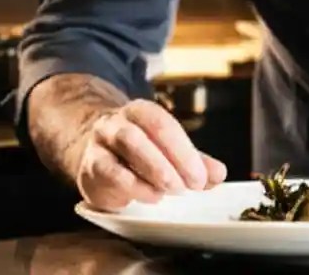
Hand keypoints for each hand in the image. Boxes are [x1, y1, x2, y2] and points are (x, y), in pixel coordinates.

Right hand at [72, 99, 226, 210]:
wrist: (96, 155)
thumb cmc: (139, 153)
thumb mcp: (170, 153)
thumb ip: (195, 162)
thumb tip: (218, 174)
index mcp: (141, 112)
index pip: (163, 124)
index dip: (184, 151)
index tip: (202, 176)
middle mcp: (117, 122)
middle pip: (141, 135)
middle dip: (170, 161)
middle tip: (192, 185)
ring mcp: (100, 144)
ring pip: (124, 148)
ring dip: (152, 171)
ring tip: (172, 190)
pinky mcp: (90, 169)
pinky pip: (108, 173)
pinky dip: (132, 187)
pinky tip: (151, 196)